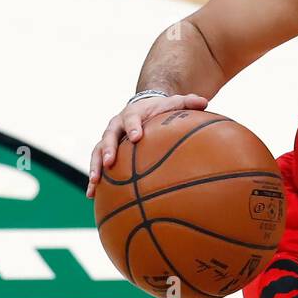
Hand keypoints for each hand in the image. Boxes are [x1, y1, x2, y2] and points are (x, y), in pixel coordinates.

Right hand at [86, 93, 208, 196]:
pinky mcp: (105, 152)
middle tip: (110, 162)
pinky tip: (92, 195)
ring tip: (95, 183)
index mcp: (132, 114)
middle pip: (108, 137)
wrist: (142, 108)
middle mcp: (116, 126)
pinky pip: (98, 165)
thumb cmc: (160, 109)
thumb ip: (188, 102)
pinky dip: (95, 181)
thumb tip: (205, 101)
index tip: (137, 138)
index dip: (133, 127)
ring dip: (95, 167)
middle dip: (109, 149)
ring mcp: (109, 139)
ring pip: (98, 152)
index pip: (131, 119)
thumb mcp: (173, 103)